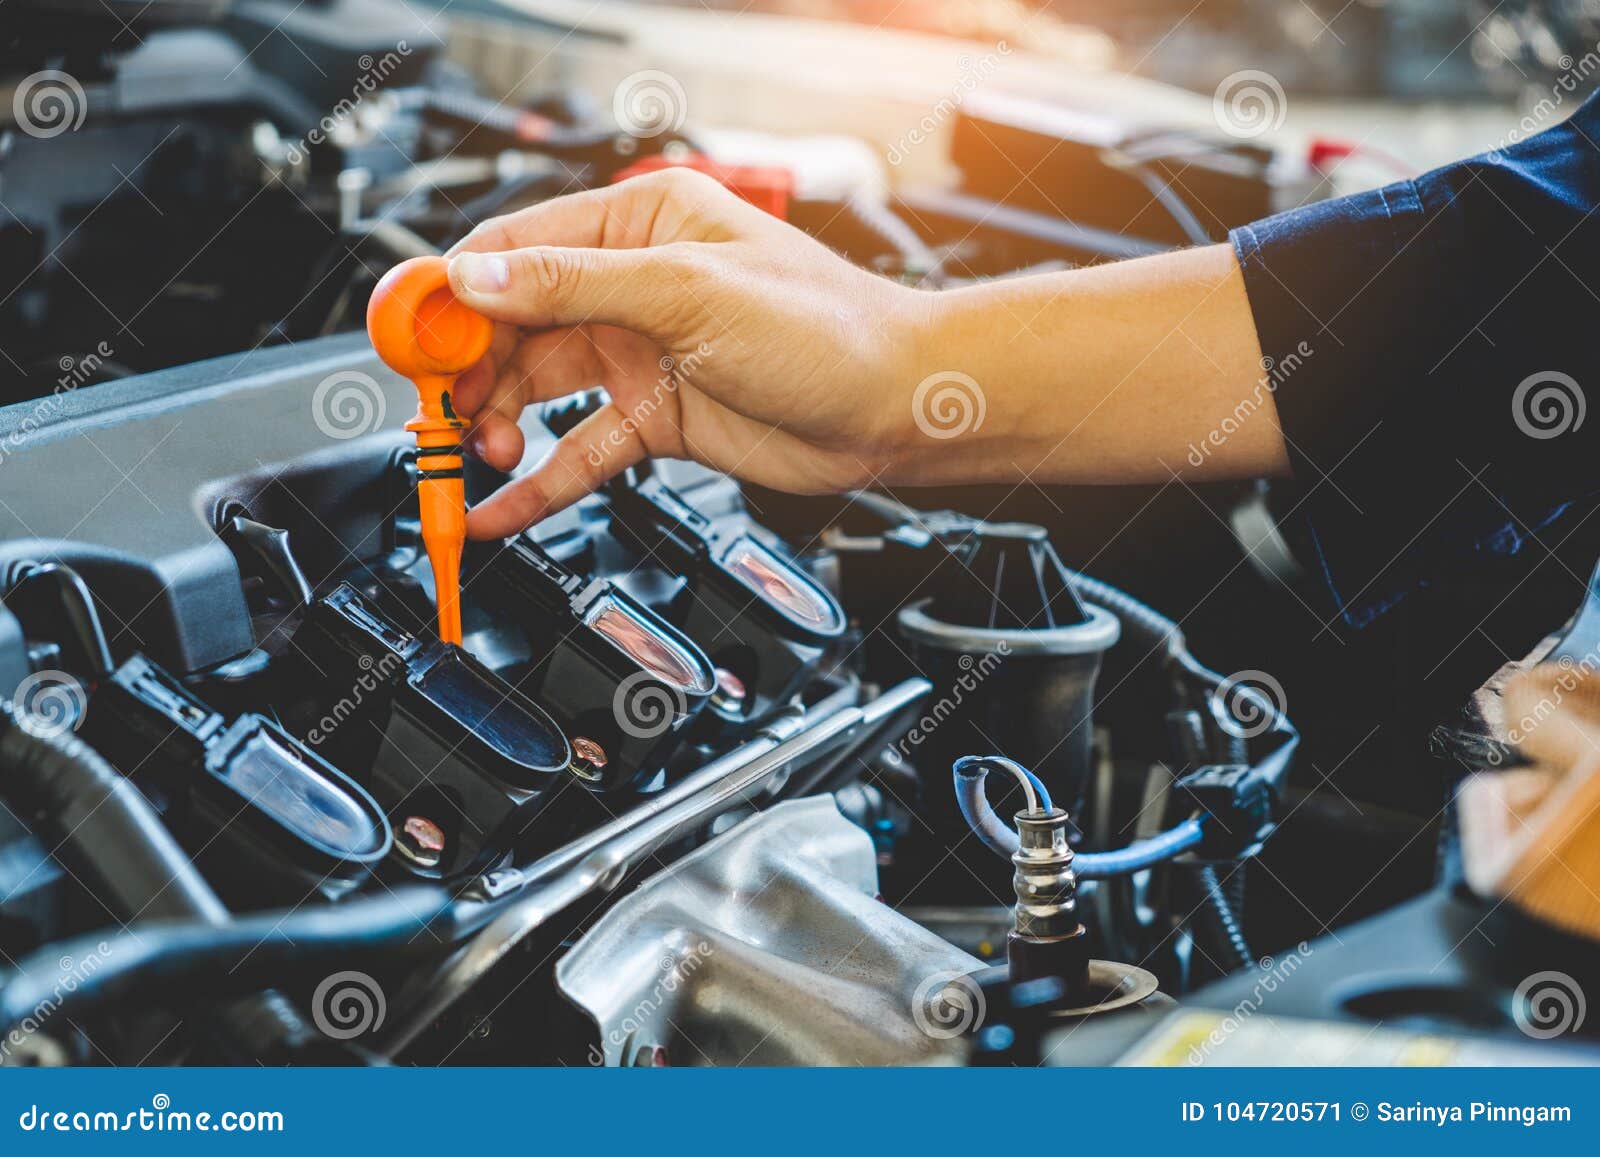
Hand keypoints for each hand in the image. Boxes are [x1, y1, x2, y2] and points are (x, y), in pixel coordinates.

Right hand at [444, 168, 932, 538]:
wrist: (892, 406)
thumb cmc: (822, 326)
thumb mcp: (686, 291)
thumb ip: (573, 286)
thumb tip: (477, 279)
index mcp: (637, 222)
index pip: (514, 249)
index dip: (453, 294)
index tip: (410, 337)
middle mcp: (631, 285)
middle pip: (514, 324)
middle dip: (469, 369)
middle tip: (439, 412)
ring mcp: (641, 354)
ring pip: (539, 389)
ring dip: (500, 423)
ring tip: (482, 456)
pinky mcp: (657, 418)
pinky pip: (581, 449)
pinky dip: (542, 482)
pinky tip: (503, 509)